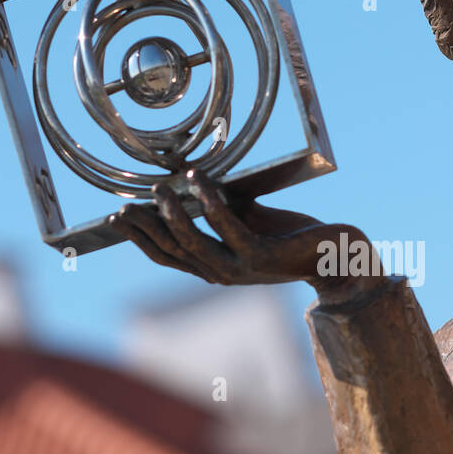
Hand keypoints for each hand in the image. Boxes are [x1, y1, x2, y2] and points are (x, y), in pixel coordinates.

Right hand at [110, 169, 382, 302]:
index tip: (117, 218)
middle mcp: (222, 273)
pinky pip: (228, 226)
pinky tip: (199, 180)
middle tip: (122, 206)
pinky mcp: (261, 256)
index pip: (167, 254)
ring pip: (194, 242)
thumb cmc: (293, 237)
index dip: (140, 239)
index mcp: (215, 267)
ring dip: (173, 214)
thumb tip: (195, 182)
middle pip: (173, 250)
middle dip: (145, 228)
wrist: (335, 254)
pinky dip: (211, 202)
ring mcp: (240, 268)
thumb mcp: (251, 221)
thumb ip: (224, 210)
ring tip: (158, 188)